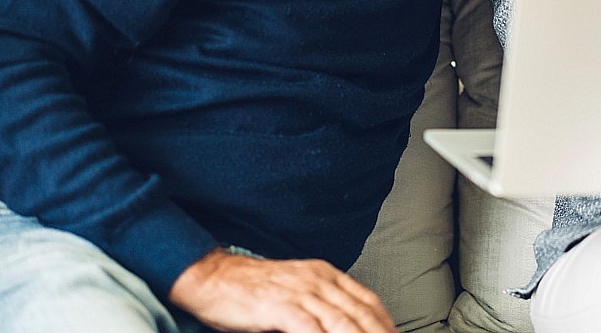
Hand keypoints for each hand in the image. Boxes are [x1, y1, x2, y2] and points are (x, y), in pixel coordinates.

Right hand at [169, 249, 396, 332]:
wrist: (214, 276)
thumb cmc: (253, 289)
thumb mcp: (295, 288)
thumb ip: (320, 304)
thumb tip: (344, 324)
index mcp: (325, 274)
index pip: (367, 300)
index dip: (386, 322)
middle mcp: (318, 280)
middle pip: (361, 314)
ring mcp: (301, 293)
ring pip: (343, 323)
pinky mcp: (282, 307)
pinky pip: (312, 330)